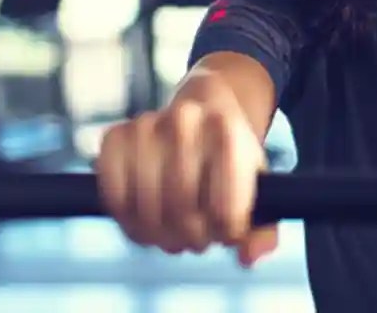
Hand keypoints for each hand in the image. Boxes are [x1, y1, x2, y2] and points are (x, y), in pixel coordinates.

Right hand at [95, 98, 277, 266]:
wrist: (201, 120)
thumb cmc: (231, 163)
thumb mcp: (258, 189)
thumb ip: (263, 229)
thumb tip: (248, 257)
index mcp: (227, 128)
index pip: (225, 205)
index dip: (225, 232)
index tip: (227, 233)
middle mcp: (185, 119)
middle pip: (181, 207)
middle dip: (191, 236)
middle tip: (198, 239)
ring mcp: (146, 125)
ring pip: (146, 207)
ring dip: (159, 235)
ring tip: (175, 235)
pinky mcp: (113, 137)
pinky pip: (114, 197)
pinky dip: (129, 221)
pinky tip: (146, 222)